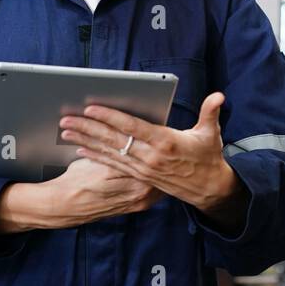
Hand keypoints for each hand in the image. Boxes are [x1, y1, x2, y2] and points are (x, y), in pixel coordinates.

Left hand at [58, 93, 245, 225]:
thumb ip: (210, 112)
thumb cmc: (208, 158)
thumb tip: (219, 96)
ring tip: (65, 131)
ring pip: (109, 152)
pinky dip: (96, 156)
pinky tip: (80, 149)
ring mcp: (143, 169)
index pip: (132, 127)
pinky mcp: (139, 177)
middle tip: (67, 119)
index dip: (111, 117)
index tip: (92, 107)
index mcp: (165, 142)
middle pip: (114, 140)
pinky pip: (113, 165)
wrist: (207, 189)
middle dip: (88, 128)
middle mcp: (150, 157)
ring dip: (86, 141)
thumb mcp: (211, 134)